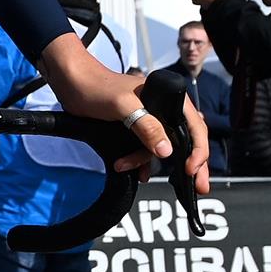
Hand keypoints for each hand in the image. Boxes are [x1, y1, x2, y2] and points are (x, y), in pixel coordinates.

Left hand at [40, 38, 209, 192]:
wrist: (72, 84)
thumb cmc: (97, 87)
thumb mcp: (124, 106)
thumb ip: (147, 127)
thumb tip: (167, 151)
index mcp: (169, 99)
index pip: (195, 127)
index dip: (198, 150)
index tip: (191, 169)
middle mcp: (163, 110)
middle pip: (185, 141)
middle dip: (189, 165)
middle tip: (198, 187)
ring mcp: (149, 120)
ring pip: (161, 149)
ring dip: (148, 163)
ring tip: (138, 173)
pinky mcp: (135, 129)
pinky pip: (145, 150)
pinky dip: (141, 163)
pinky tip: (136, 173)